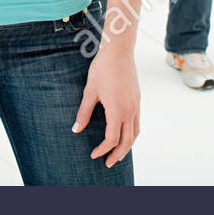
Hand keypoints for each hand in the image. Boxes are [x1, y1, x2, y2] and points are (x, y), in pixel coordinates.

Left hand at [73, 46, 139, 168]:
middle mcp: (130, 111)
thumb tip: (76, 130)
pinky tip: (124, 133)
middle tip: (108, 163)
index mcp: (118, 111)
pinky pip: (137, 122)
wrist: (119, 51)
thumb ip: (84, 112)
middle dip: (117, 155)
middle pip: (127, 141)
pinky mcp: (137, 99)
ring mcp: (136, 105)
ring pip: (135, 133)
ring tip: (118, 153)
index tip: (94, 155)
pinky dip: (132, 133)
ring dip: (127, 146)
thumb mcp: (89, 91)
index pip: (112, 139)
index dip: (103, 150)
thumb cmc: (102, 69)